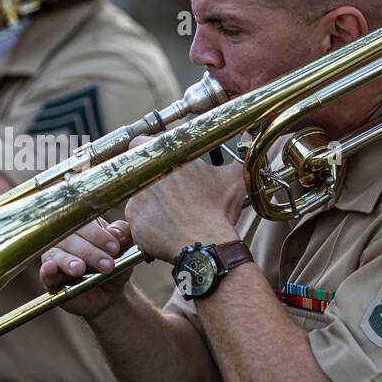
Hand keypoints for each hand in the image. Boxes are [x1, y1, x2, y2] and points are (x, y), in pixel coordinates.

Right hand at [39, 218, 136, 318]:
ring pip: (57, 253)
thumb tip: (117, 231)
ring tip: (81, 269)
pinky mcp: (50, 279)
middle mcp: (66, 239)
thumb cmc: (116, 265)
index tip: (115, 247)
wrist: (111, 294)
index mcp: (83, 227)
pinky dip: (47, 270)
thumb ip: (125, 234)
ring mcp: (55, 258)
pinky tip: (51, 268)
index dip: (99, 234)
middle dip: (90, 251)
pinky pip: (45, 273)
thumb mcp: (125, 249)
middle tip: (108, 264)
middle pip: (71, 238)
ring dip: (69, 260)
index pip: (84, 223)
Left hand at [121, 136, 246, 261]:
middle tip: (164, 189)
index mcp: (168, 156)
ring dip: (148, 200)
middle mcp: (147, 173)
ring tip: (169, 212)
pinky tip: (164, 226)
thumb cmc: (218, 211)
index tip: (157, 161)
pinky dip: (146, 221)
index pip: (141, 143)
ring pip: (135, 193)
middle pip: (136, 168)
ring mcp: (136, 196)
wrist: (206, 244)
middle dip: (147, 176)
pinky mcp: (132, 218)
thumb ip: (239, 154)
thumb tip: (248, 136)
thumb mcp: (233, 179)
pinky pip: (136, 217)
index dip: (147, 152)